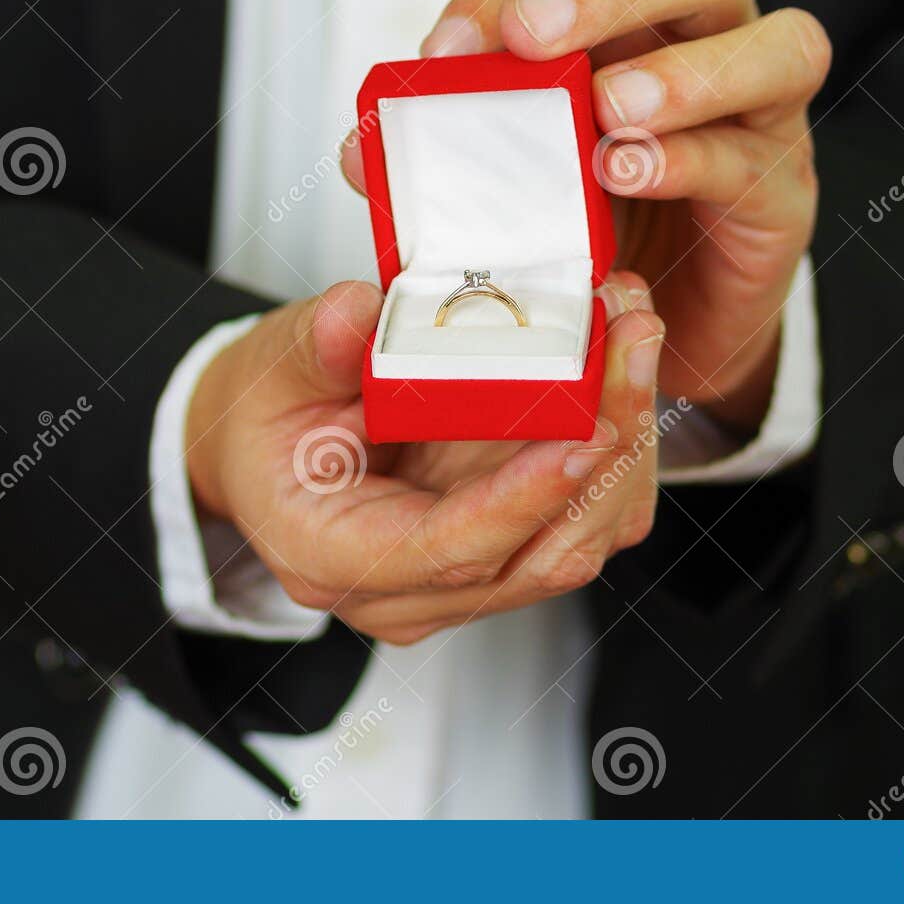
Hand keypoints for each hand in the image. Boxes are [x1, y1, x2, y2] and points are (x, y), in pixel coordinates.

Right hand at [183, 274, 663, 644]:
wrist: (267, 451)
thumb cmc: (267, 421)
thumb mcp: (272, 370)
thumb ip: (314, 347)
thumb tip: (355, 313)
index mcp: (336, 558)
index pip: (452, 553)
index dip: (525, 499)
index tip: (587, 435)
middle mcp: (409, 591)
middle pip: (539, 554)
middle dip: (605, 453)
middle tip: (630, 344)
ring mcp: (465, 578)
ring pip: (580, 537)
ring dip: (625, 441)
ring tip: (635, 334)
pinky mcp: (506, 546)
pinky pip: (585, 515)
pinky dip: (617, 444)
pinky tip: (623, 365)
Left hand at [348, 0, 827, 433]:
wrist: (665, 322)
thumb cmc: (597, 229)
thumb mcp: (509, 185)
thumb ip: (446, 157)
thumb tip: (364, 152)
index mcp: (634, 19)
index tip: (447, 49)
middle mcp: (709, 44)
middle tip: (531, 36)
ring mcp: (762, 117)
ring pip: (777, 46)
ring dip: (683, 74)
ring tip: (607, 112)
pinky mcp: (783, 197)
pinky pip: (756, 160)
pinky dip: (693, 161)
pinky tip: (630, 176)